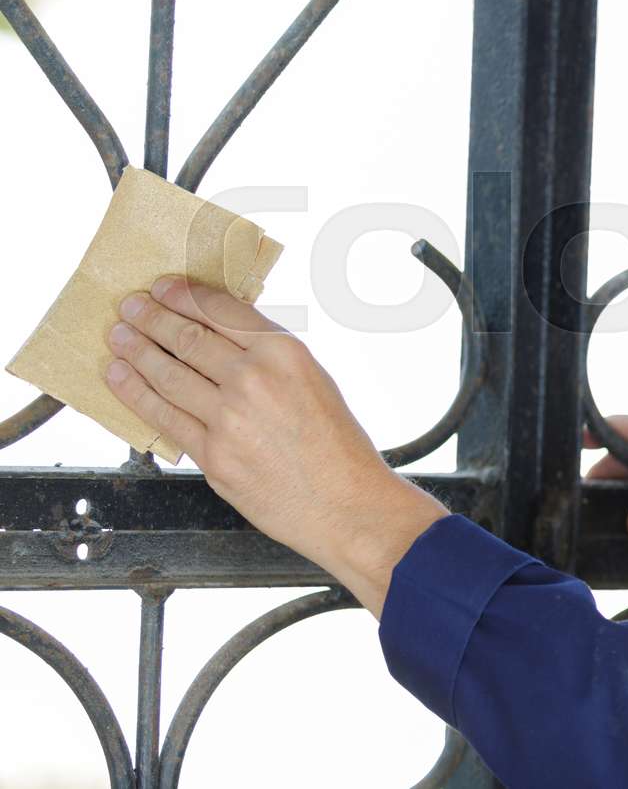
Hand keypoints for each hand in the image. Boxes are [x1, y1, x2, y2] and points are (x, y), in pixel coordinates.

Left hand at [102, 275, 446, 616]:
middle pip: (187, 339)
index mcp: (285, 353)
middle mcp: (254, 379)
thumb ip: (270, 358)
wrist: (345, 503)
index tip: (164, 287)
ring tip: (119, 336)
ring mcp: (229, 419)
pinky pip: (164, 418)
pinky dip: (136, 394)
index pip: (221, 311)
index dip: (184, 296)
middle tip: (130, 305)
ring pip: (168, 375)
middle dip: (151, 317)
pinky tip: (121, 377)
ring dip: (136, 351)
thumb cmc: (338, 447)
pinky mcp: (213, 456)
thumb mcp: (315, 380)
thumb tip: (223, 338)